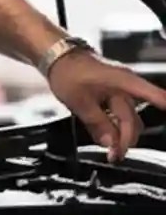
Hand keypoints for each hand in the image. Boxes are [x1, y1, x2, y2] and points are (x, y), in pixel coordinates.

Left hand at [47, 51, 165, 160]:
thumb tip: (110, 143)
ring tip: (111, 152)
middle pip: (132, 119)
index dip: (163, 102)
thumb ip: (96, 123)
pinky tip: (104, 137)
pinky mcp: (112, 95)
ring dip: (120, 135)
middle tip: (115, 156)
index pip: (151, 94)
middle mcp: (126, 87)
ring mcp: (119, 91)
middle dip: (126, 140)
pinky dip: (113, 126)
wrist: (58, 58)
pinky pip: (118, 115)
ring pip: (127, 119)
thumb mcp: (79, 100)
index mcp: (123, 82)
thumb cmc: (68, 73)